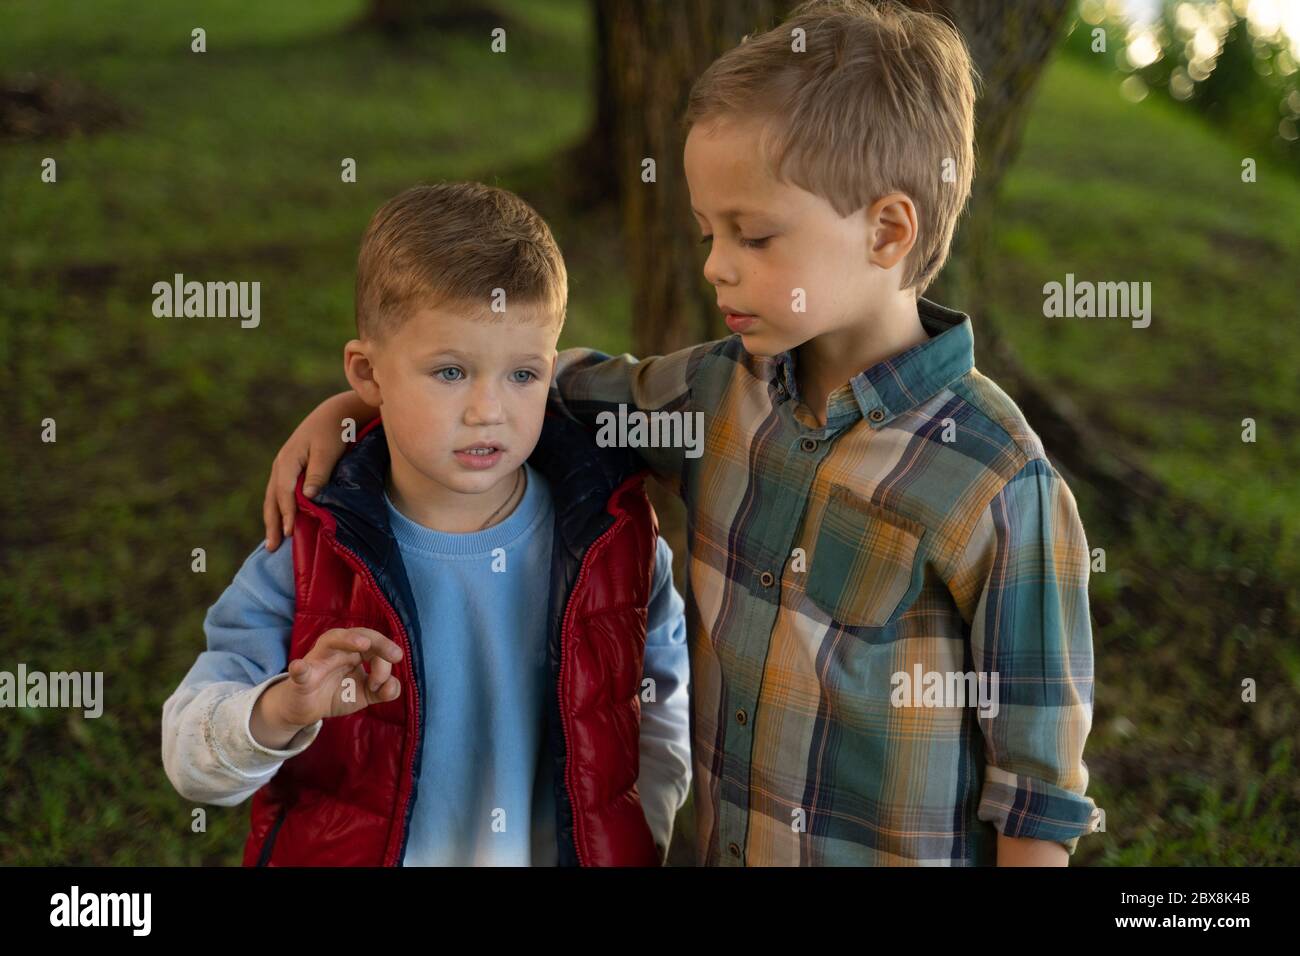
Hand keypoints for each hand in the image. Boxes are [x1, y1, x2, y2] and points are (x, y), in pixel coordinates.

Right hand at [251, 628, 404, 747]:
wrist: (306, 708)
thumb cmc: (337, 693)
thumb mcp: (365, 694)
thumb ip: (384, 691)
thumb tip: (393, 687)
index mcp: (353, 651)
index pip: (375, 646)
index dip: (384, 662)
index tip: (383, 684)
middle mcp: (337, 649)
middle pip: (358, 635)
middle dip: (379, 643)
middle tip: (396, 656)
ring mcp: (318, 660)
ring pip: (331, 640)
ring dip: (348, 639)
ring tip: (363, 643)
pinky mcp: (301, 677)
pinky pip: (300, 670)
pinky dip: (300, 669)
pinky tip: (299, 667)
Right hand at [262, 391, 374, 550]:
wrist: (334, 414)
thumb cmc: (334, 432)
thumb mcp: (328, 451)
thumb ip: (318, 473)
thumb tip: (307, 497)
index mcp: (288, 461)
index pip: (284, 493)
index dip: (286, 514)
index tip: (290, 533)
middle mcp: (281, 465)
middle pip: (272, 499)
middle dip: (272, 523)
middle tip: (272, 548)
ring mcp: (283, 467)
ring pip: (273, 497)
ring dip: (273, 519)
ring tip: (274, 541)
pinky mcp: (290, 469)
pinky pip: (280, 493)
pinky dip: (279, 509)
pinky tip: (283, 522)